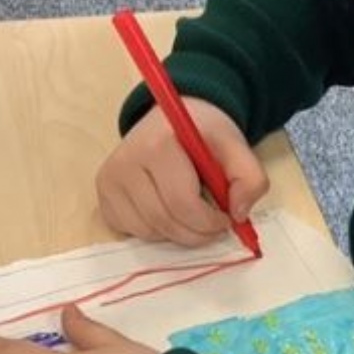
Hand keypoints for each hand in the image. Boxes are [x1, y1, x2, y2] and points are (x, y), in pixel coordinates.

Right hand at [96, 100, 268, 245]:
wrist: (171, 121)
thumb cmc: (202, 134)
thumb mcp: (235, 146)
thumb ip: (249, 178)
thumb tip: (238, 214)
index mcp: (156, 145)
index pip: (182, 202)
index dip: (210, 221)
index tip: (226, 218)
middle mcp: (124, 163)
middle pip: (164, 222)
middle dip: (197, 233)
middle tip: (214, 225)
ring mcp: (109, 181)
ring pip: (149, 232)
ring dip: (177, 233)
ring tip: (190, 212)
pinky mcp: (104, 197)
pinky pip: (132, 232)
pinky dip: (156, 231)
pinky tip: (167, 210)